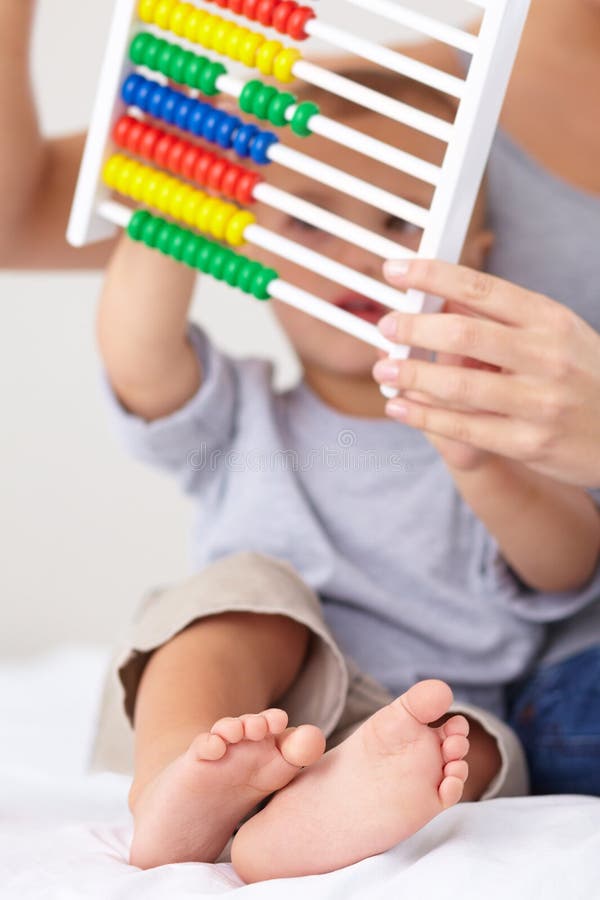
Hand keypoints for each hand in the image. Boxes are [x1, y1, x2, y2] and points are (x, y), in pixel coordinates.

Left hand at [373, 259, 599, 487]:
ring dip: (412, 374)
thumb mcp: (557, 333)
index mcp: (550, 319)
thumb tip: (443, 293)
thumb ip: (503, 316)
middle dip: (415, 327)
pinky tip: (399, 406)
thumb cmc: (584, 376)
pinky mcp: (529, 442)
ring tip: (384, 368)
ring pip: (459, 385)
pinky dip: (424, 415)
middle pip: (464, 334)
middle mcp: (547, 356)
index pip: (481, 287)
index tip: (395, 269)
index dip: (431, 275)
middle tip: (386, 325)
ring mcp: (539, 402)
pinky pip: (464, 427)